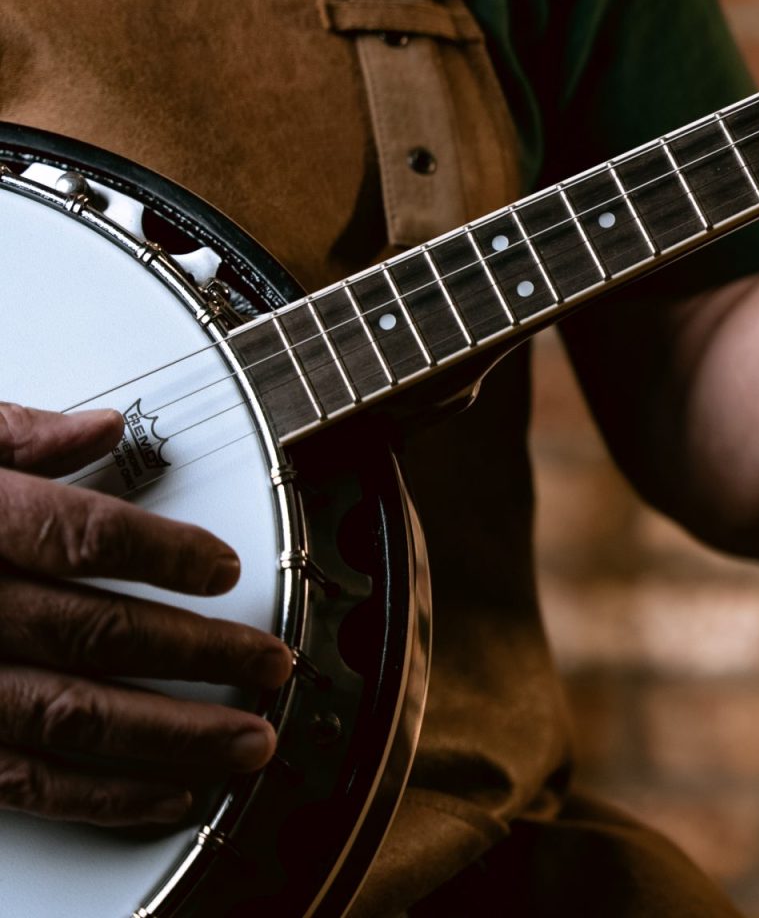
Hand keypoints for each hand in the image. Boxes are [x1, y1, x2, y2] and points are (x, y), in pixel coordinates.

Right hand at [0, 403, 291, 825]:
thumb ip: (15, 435)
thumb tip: (101, 427)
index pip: (79, 535)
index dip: (164, 553)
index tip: (226, 569)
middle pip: (94, 632)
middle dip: (198, 654)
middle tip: (271, 666)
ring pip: (68, 716)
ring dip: (172, 736)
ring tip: (248, 743)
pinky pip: (21, 778)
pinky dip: (101, 791)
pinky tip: (167, 791)